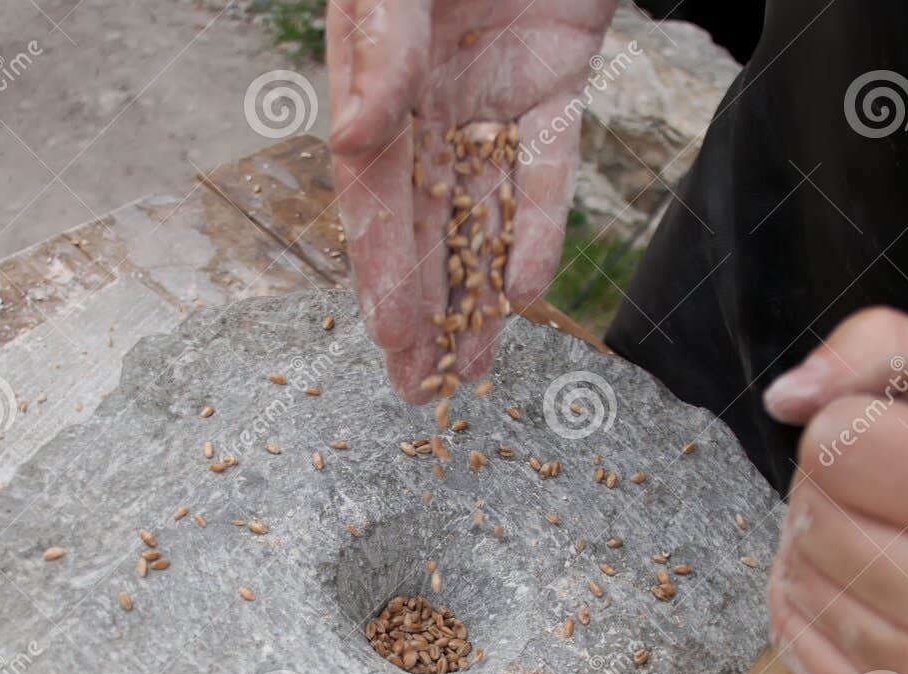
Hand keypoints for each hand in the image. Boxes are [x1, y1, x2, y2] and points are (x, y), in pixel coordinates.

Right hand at [327, 0, 615, 402]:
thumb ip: (381, 50)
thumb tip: (351, 138)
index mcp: (375, 76)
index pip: (375, 190)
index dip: (382, 268)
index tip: (391, 337)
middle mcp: (428, 99)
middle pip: (425, 221)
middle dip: (424, 309)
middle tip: (420, 388)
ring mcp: (493, 95)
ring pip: (485, 210)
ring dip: (479, 290)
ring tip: (473, 366)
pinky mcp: (555, 80)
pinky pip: (547, 162)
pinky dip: (540, 224)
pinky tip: (527, 289)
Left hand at [762, 307, 907, 673]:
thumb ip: (884, 349)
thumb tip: (787, 395)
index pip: (835, 442)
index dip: (848, 429)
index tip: (895, 448)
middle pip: (810, 512)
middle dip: (831, 492)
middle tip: (895, 505)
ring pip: (793, 576)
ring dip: (817, 550)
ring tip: (889, 550)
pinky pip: (786, 636)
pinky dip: (809, 607)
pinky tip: (870, 602)